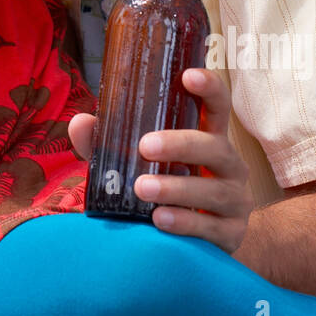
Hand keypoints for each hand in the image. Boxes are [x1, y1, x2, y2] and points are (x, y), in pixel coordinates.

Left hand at [69, 68, 252, 253]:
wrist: (196, 240)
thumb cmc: (166, 189)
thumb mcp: (137, 162)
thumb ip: (108, 143)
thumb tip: (80, 122)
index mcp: (209, 138)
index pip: (217, 105)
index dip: (208, 87)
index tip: (187, 75)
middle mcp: (229, 165)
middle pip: (215, 147)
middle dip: (181, 144)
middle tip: (145, 146)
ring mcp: (235, 200)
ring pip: (214, 190)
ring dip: (176, 188)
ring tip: (142, 188)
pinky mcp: (232, 234)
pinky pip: (212, 228)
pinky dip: (185, 223)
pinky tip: (160, 219)